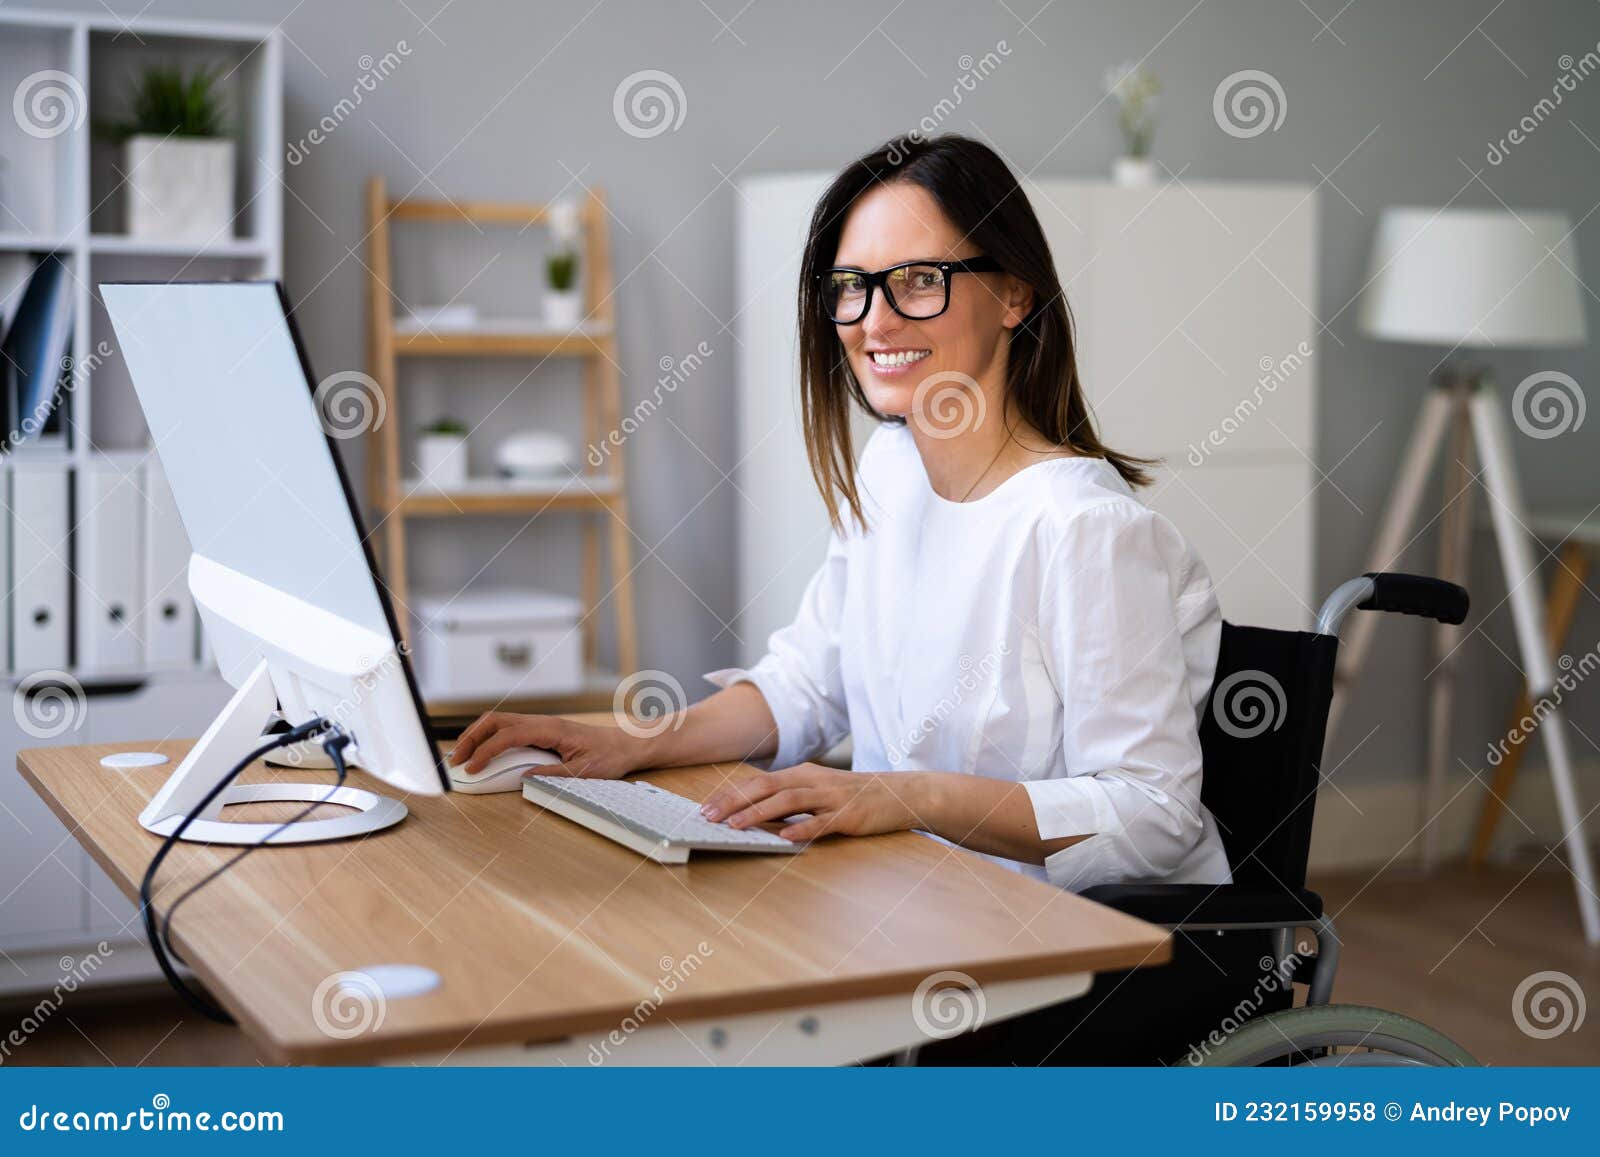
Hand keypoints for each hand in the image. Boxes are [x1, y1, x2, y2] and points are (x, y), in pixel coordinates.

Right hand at [449, 712, 645, 779]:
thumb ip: (552, 775)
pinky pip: (509, 728)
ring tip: (463, 757)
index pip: (508, 735)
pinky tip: (483, 752)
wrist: (627, 744)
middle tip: (456, 761)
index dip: (486, 751)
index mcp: (551, 729)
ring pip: (499, 722)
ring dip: (478, 736)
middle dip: (472, 738)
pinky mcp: (542, 730)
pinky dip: (490, 737)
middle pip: (496, 720)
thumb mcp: (583, 773)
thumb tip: (524, 778)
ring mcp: (541, 724)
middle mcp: (543, 722)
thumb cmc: (610, 756)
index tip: (472, 767)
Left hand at [699, 765, 924, 841]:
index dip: (730, 793)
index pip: (758, 781)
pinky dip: (803, 828)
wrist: (904, 793)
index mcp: (804, 774)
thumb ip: (792, 800)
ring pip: (788, 801)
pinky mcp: (850, 815)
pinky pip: (822, 822)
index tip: (705, 806)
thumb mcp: (821, 791)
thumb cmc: (857, 796)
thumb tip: (756, 814)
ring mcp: (832, 797)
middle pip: (766, 786)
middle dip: (733, 801)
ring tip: (734, 826)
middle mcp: (814, 780)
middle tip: (707, 816)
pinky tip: (786, 837)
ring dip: (758, 813)